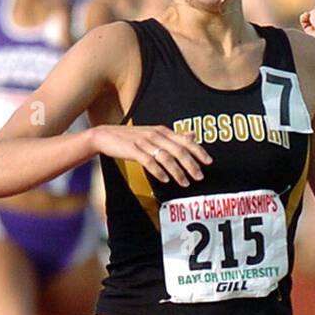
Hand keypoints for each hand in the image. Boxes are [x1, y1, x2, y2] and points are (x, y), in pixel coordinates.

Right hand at [91, 124, 212, 186]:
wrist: (105, 136)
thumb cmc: (131, 137)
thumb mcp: (154, 133)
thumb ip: (173, 136)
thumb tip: (192, 135)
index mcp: (162, 130)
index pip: (185, 140)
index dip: (199, 151)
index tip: (209, 162)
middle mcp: (155, 134)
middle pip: (179, 151)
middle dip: (191, 165)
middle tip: (199, 177)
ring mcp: (144, 142)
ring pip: (166, 158)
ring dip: (178, 172)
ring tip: (185, 183)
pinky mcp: (133, 150)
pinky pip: (149, 162)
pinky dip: (159, 172)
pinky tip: (165, 180)